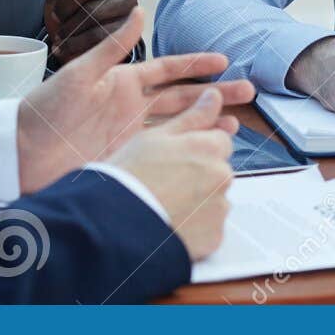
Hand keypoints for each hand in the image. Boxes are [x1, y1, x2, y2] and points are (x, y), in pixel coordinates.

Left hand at [15, 6, 253, 193]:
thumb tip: (140, 10)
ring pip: (180, 126)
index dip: (197, 64)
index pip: (170, 69)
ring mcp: (132, 134)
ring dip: (208, 124)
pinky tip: (205, 153)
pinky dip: (187, 151)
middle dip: (217, 94)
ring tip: (236, 125)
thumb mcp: (80, 71)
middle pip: (185, 98)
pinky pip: (165, 153)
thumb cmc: (46, 107)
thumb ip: (113, 45)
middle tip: (248, 91)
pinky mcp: (128, 159)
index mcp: (124, 82)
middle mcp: (132, 107)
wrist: (21, 152)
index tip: (224, 60)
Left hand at [44, 0, 136, 65]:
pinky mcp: (127, 28)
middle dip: (66, 3)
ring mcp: (129, 2)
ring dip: (69, 25)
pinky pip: (97, 34)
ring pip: (93, 11)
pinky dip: (75, 42)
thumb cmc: (68, 6)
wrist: (78, 38)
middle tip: (55, 15)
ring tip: (60, 32)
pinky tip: (64, 45)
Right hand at [110, 88, 235, 261]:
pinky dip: (196, 226)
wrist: (113, 226)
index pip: (219, 139)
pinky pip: (210, 227)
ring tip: (164, 204)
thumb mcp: (155, 136)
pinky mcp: (214, 237)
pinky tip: (170, 222)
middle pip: (218, 169)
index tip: (176, 156)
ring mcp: (219, 209)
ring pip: (215, 199)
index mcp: (210, 146)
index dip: (196, 146)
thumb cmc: (129, 176)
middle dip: (199, 173)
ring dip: (198, 200)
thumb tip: (215, 96)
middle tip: (165, 181)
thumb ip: (192, 116)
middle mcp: (222, 176)